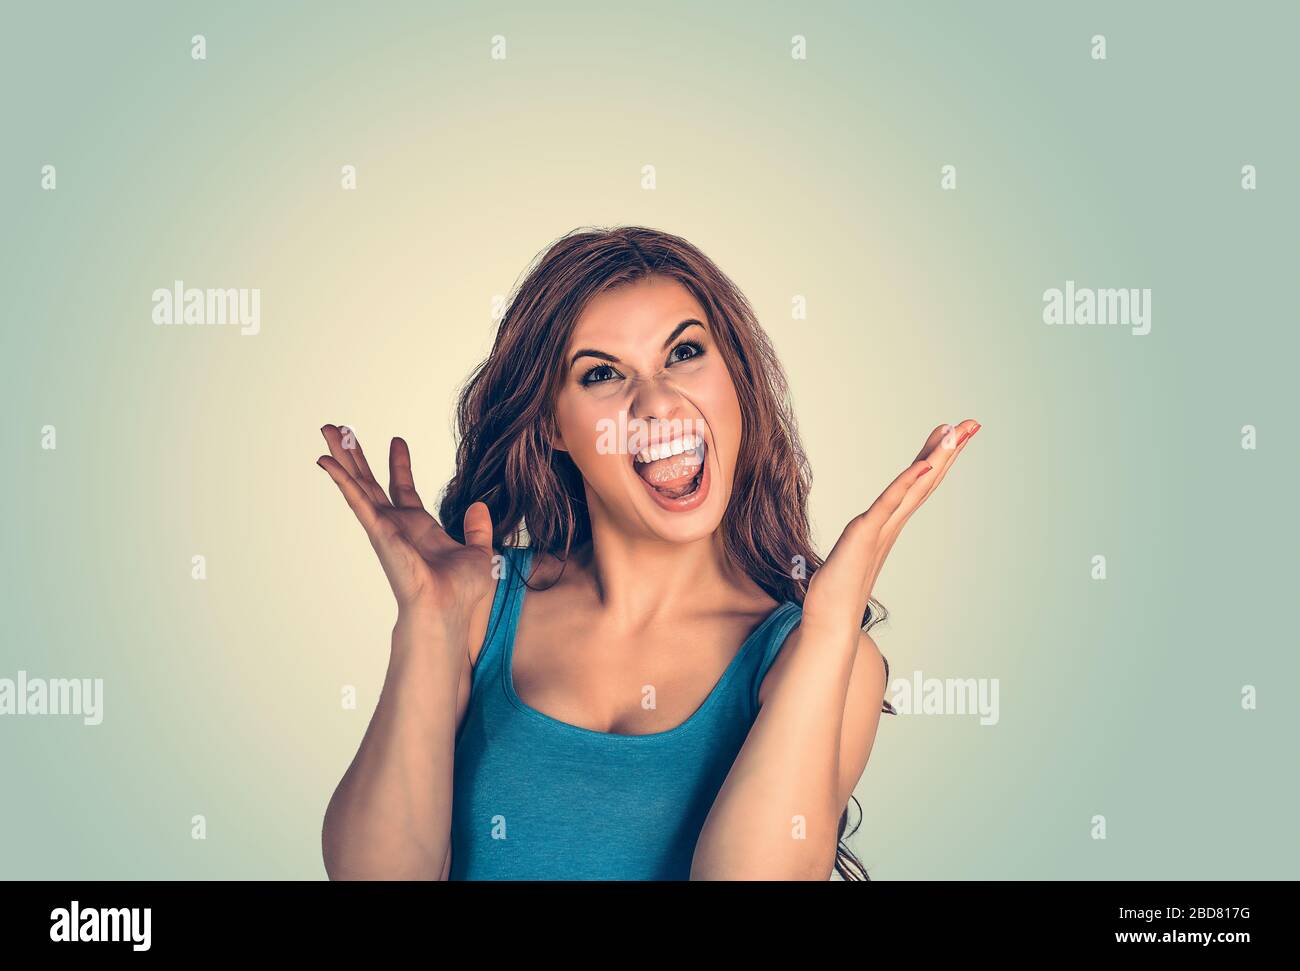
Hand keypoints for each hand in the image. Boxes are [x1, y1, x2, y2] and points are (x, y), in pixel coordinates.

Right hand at [315, 424, 495, 620]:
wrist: (448, 608)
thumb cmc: (461, 593)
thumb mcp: (479, 553)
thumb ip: (477, 529)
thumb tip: (478, 507)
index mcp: (419, 528)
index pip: (405, 489)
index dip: (400, 465)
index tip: (397, 440)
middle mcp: (397, 525)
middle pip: (371, 482)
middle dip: (356, 456)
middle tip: (341, 430)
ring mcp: (384, 527)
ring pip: (358, 484)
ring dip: (342, 457)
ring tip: (327, 431)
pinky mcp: (378, 530)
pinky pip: (357, 499)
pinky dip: (341, 479)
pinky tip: (325, 462)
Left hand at [802, 419, 980, 631]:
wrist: (829, 622)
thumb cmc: (836, 592)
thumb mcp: (851, 552)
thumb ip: (860, 541)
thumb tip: (862, 534)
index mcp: (888, 525)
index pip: (917, 485)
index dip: (936, 458)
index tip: (953, 433)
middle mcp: (891, 525)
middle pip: (926, 479)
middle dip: (949, 451)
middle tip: (973, 423)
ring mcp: (881, 529)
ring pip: (915, 487)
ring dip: (937, 457)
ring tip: (957, 431)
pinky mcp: (865, 535)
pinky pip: (889, 503)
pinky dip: (906, 482)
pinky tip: (923, 464)